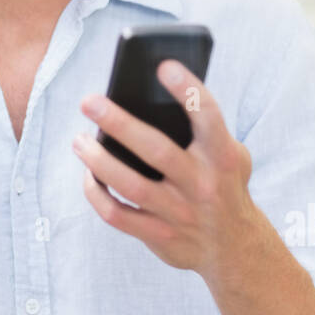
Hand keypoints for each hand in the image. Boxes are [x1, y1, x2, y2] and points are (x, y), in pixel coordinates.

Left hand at [73, 59, 265, 281]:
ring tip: (79, 140)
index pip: (208, 117)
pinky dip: (96, 194)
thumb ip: (208, 131)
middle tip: (89, 101)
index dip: (188, 89)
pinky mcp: (160, 236)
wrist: (236, 248)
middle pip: (156, 150)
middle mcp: (202, 185)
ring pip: (130, 185)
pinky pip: (117, 215)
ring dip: (98, 160)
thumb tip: (158, 99)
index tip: (163, 66)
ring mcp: (179, 213)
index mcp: (222, 158)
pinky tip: (88, 176)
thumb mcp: (233, 157)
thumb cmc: (225, 185)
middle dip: (119, 123)